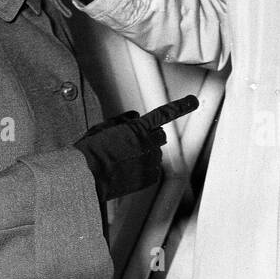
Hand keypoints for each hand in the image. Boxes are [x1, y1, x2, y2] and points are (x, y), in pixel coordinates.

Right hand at [74, 95, 198, 201]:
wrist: (86, 176)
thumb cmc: (91, 151)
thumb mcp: (103, 127)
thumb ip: (124, 120)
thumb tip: (136, 116)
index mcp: (137, 128)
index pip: (164, 114)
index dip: (181, 106)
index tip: (193, 101)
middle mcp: (147, 144)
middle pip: (160, 136)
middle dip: (151, 137)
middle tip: (132, 144)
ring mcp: (150, 161)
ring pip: (156, 153)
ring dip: (146, 153)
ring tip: (124, 161)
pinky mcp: (149, 177)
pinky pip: (153, 170)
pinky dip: (145, 169)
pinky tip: (127, 171)